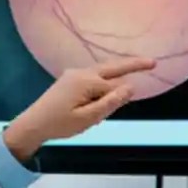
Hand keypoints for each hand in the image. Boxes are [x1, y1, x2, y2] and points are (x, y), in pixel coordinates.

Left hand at [3, 56, 155, 160]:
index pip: (113, 86)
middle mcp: (81, 72)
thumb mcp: (88, 118)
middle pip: (112, 67)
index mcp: (86, 81)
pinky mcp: (70, 79)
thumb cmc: (59, 124)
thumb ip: (110, 102)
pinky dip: (105, 80)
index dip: (120, 97)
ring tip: (137, 68)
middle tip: (153, 62)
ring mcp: (74, 74)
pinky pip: (93, 76)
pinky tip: (110, 84)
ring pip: (103, 71)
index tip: (121, 105)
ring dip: (118, 71)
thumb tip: (131, 87)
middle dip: (133, 64)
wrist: (33, 124)